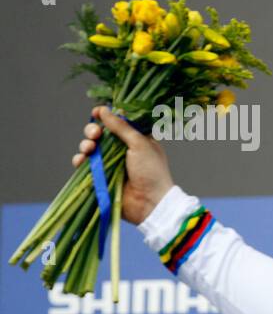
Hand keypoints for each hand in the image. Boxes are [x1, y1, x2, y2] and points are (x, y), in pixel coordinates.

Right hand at [73, 106, 175, 225]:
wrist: (150, 203)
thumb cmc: (151, 172)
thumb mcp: (140, 144)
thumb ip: (121, 127)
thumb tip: (104, 110)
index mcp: (136, 139)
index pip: (117, 123)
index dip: (105, 116)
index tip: (96, 112)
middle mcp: (122, 150)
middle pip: (99, 133)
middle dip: (92, 131)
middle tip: (96, 134)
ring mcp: (110, 163)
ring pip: (90, 148)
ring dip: (85, 144)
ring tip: (90, 148)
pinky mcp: (100, 177)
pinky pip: (84, 165)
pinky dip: (80, 161)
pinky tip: (82, 161)